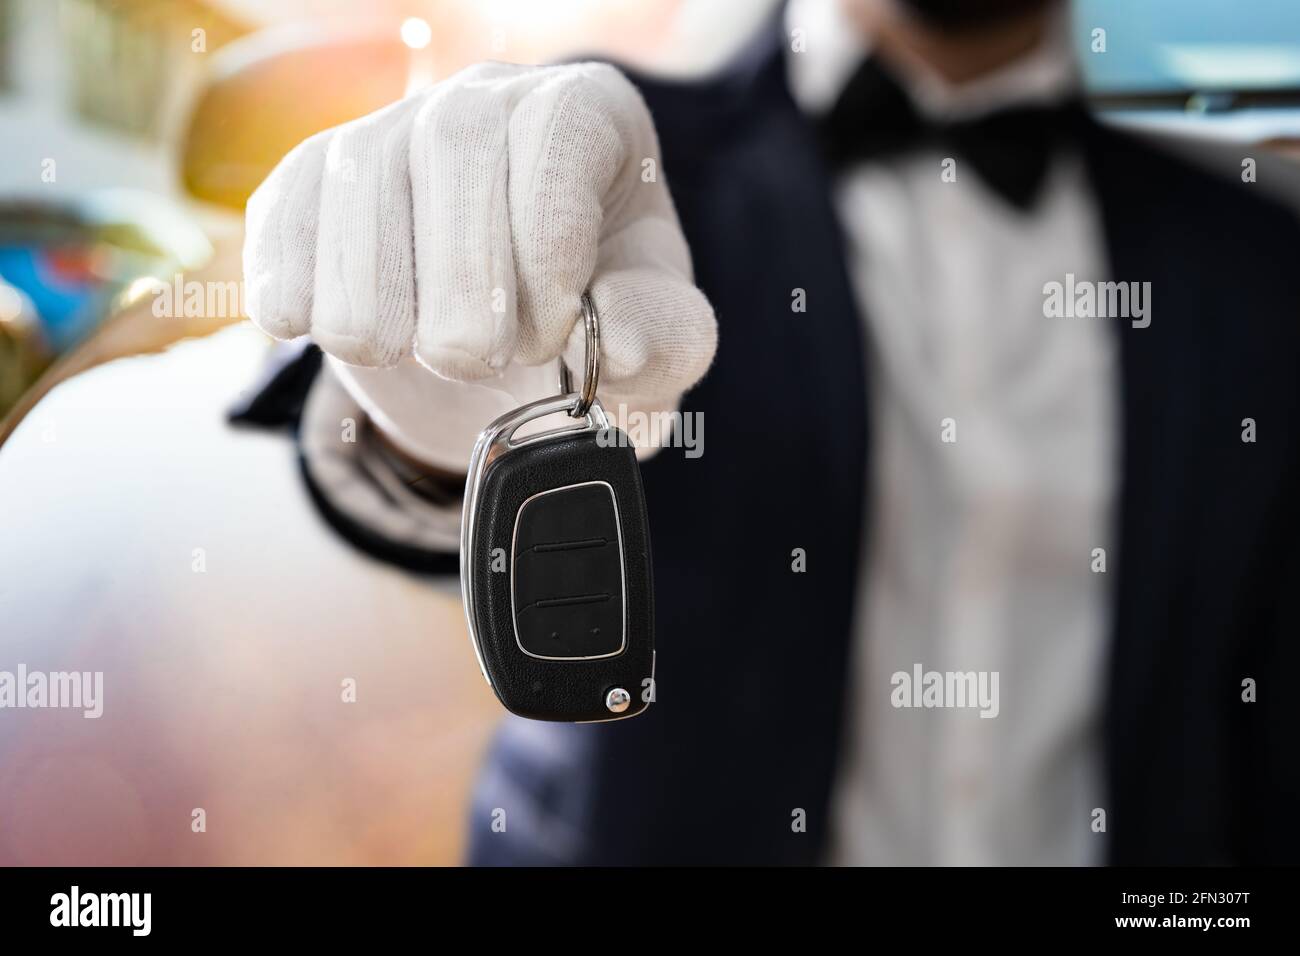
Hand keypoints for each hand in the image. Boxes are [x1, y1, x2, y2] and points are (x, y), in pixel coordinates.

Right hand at [243, 61, 716, 468]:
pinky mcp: (314, 180)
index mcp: (589, 118)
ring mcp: (391, 131)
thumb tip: (615, 341)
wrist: (499, 355)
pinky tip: (323, 332)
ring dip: (378, 301)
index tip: (548, 331)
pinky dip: (295, 290)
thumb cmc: (589, 332)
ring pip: (357, 177)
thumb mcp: (651, 347)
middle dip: (463, 283)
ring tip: (415, 353)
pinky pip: (284, 214)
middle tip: (482, 361)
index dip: (546, 241)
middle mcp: (486, 102)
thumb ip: (663, 340)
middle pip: (454, 147)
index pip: (557, 132)